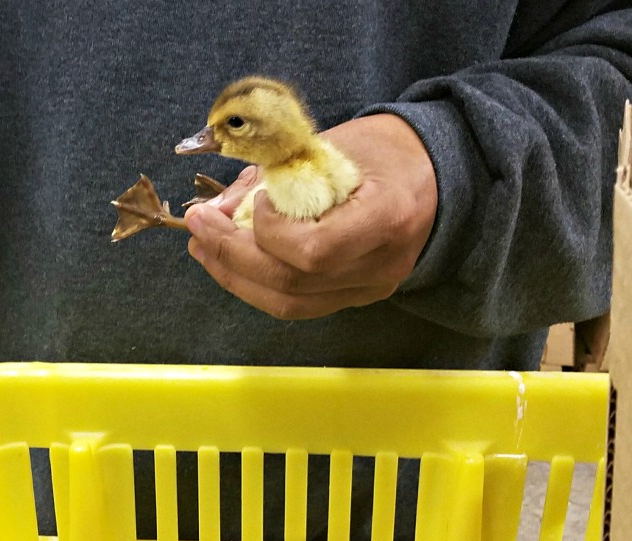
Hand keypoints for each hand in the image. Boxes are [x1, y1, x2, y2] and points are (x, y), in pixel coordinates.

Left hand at [183, 114, 437, 319]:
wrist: (433, 176)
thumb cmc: (383, 152)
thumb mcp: (329, 145)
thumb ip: (272, 175)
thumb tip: (216, 209)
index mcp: (386, 216)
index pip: (315, 250)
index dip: (271, 234)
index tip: (254, 203)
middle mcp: (380, 265)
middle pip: (293, 283)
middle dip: (232, 256)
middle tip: (198, 227)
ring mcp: (368, 289)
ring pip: (289, 304)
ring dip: (236, 277)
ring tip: (204, 248)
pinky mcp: (354, 298)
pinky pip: (297, 304)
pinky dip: (257, 285)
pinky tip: (231, 262)